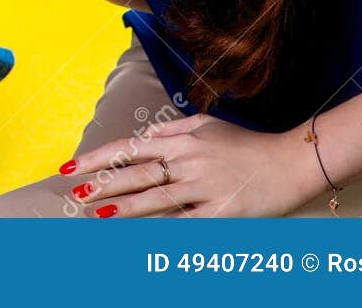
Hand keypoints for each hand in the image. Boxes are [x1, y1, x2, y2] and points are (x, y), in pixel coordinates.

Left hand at [62, 113, 319, 217]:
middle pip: (137, 174)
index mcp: (181, 142)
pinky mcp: (222, 212)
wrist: (290, 162)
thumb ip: (172, 130)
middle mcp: (187, 162)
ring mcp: (204, 188)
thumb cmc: (247, 144)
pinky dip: (165, 230)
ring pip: (156, 199)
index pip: (129, 148)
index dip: (98, 158)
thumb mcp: (207, 125)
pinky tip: (143, 236)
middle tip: (76, 193)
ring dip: (124, 208)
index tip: (71, 166)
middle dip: (103, 184)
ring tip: (97, 213)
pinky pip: (187, 224)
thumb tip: (142, 136)